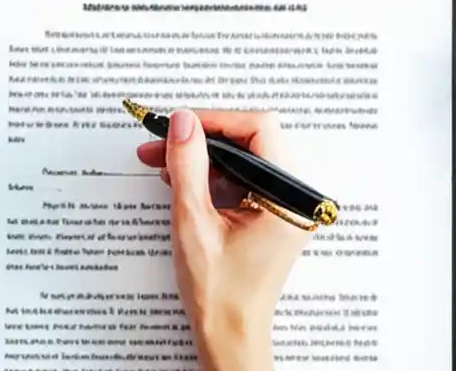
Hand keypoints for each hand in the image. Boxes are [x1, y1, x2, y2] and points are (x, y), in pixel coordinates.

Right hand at [136, 110, 309, 370]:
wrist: (229, 334)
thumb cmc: (219, 293)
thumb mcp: (194, 223)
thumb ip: (188, 167)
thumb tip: (183, 122)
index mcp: (287, 197)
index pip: (259, 128)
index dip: (216, 120)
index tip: (180, 124)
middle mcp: (293, 197)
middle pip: (251, 139)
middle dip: (203, 137)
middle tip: (162, 142)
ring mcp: (283, 205)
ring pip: (243, 157)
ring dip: (202, 156)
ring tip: (162, 161)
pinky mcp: (269, 213)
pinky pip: (242, 178)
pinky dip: (211, 175)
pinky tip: (180, 179)